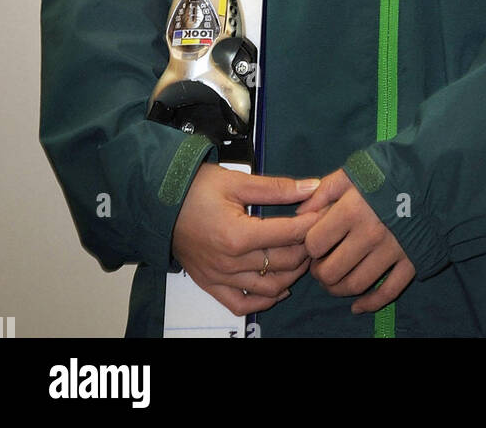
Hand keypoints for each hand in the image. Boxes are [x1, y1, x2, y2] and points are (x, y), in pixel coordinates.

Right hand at [171, 164, 321, 315]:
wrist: (160, 202)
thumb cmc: (197, 188)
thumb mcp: (238, 181)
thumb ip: (277, 188)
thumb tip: (312, 187)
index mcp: (238, 235)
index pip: (289, 235)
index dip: (312, 224)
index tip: (325, 214)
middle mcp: (231, 263)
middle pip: (284, 263)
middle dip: (307, 248)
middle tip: (318, 233)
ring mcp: (220, 278)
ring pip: (269, 287)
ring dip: (293, 274)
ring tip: (303, 256)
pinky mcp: (211, 285)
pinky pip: (242, 304)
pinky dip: (264, 301)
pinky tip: (280, 288)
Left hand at [297, 168, 415, 313]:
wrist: (432, 177)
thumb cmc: (387, 173)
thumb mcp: (353, 172)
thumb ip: (324, 191)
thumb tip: (300, 215)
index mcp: (352, 210)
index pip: (315, 243)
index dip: (310, 247)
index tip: (315, 244)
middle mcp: (370, 234)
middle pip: (332, 271)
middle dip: (320, 274)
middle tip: (320, 267)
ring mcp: (392, 252)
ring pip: (356, 285)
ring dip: (338, 290)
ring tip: (334, 282)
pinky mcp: (411, 263)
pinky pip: (387, 293)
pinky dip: (369, 304)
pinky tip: (357, 306)